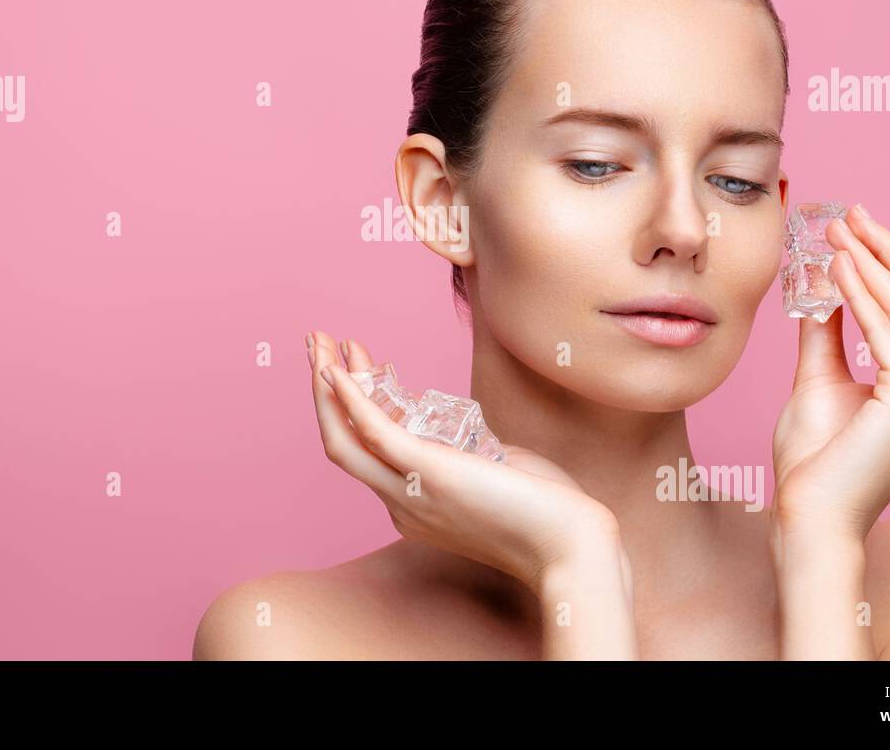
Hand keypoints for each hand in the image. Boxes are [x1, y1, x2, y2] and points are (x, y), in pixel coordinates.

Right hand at [307, 331, 619, 593]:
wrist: (572, 546)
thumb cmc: (549, 514)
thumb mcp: (500, 476)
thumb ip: (476, 455)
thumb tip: (474, 439)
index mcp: (415, 505)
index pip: (371, 451)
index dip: (357, 404)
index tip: (359, 364)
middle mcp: (402, 504)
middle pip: (343, 444)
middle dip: (324, 392)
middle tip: (318, 346)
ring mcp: (411, 493)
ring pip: (344, 440)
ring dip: (325, 387)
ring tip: (318, 343)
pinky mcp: (429, 473)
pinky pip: (374, 433)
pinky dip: (350, 400)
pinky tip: (338, 371)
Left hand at [771, 204, 889, 543]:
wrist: (808, 514)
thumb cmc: (814, 460)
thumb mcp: (821, 379)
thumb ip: (828, 334)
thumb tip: (823, 286)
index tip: (856, 226)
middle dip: (887, 250)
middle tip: (848, 216)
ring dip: (870, 263)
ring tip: (834, 234)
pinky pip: (887, 331)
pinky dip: (861, 293)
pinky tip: (835, 268)